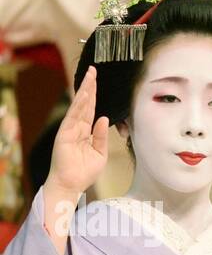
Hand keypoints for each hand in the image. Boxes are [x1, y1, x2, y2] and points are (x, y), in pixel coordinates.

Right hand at [49, 68, 108, 198]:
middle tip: (94, 70)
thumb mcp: (100, 154)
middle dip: (90, 87)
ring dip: (85, 91)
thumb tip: (103, 118)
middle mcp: (77, 128)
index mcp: (86, 132)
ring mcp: (70, 129)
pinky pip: (73, 116)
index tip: (98, 81)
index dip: (95, 96)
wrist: (71, 184)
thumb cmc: (84, 172)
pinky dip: (79, 105)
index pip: (91, 110)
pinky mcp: (64, 134)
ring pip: (79, 106)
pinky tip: (85, 94)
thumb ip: (101, 136)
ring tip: (90, 76)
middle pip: (85, 103)